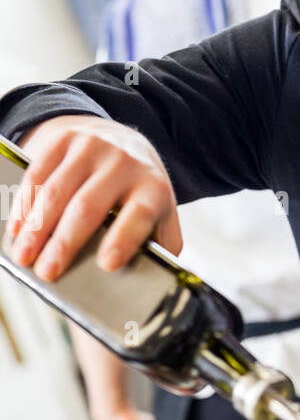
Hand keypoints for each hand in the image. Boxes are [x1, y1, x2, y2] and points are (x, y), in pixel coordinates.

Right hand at [9, 114, 180, 280]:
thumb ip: (163, 244)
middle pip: (88, 206)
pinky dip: (24, 204)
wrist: (124, 139)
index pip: (139, 214)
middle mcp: (124, 163)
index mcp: (153, 188)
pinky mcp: (65, 138)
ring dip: (35, 227)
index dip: (123, 239)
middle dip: (64, 242)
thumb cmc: (140, 189)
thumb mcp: (163, 213)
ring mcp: (92, 147)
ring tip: (23, 255)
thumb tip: (154, 280)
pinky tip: (16, 228)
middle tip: (47, 272)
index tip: (108, 264)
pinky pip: (38, 173)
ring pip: (56, 191)